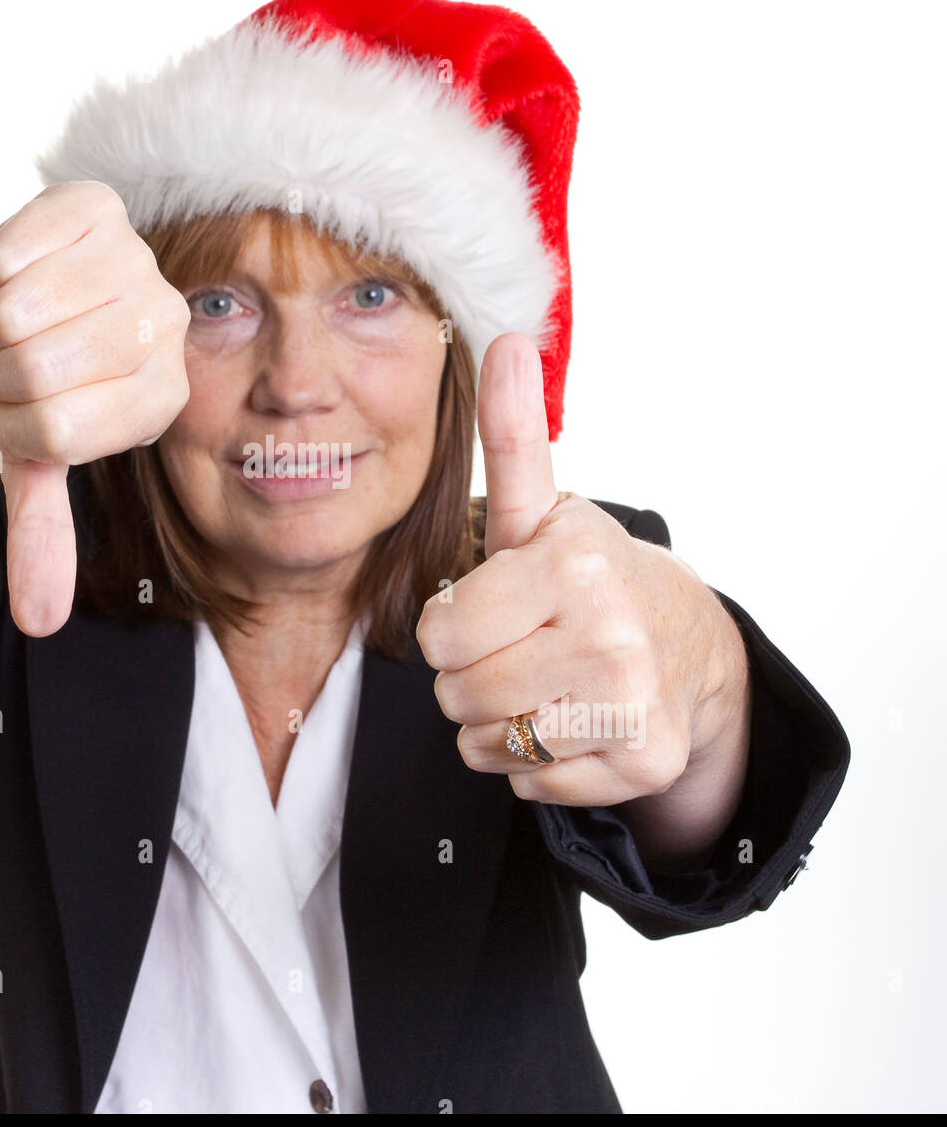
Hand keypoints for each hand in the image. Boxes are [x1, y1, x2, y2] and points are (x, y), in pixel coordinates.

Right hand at [0, 181, 190, 637]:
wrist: (8, 303)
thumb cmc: (30, 387)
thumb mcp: (35, 463)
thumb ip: (43, 536)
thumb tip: (39, 625)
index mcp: (162, 399)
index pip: (58, 433)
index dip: (1, 430)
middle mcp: (166, 327)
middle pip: (38, 372)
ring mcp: (137, 261)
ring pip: (21, 313)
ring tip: (0, 332)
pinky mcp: (97, 209)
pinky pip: (15, 249)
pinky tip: (7, 279)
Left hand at [415, 333, 749, 821]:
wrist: (687, 645)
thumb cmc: (587, 579)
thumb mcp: (543, 512)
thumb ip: (514, 436)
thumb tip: (505, 342)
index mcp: (572, 564)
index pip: (439, 632)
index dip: (453, 626)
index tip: (494, 609)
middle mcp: (611, 634)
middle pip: (459, 693)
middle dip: (471, 677)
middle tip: (519, 649)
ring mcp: (634, 703)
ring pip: (489, 744)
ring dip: (497, 724)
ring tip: (541, 684)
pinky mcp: (646, 762)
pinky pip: (530, 784)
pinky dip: (536, 764)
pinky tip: (571, 722)